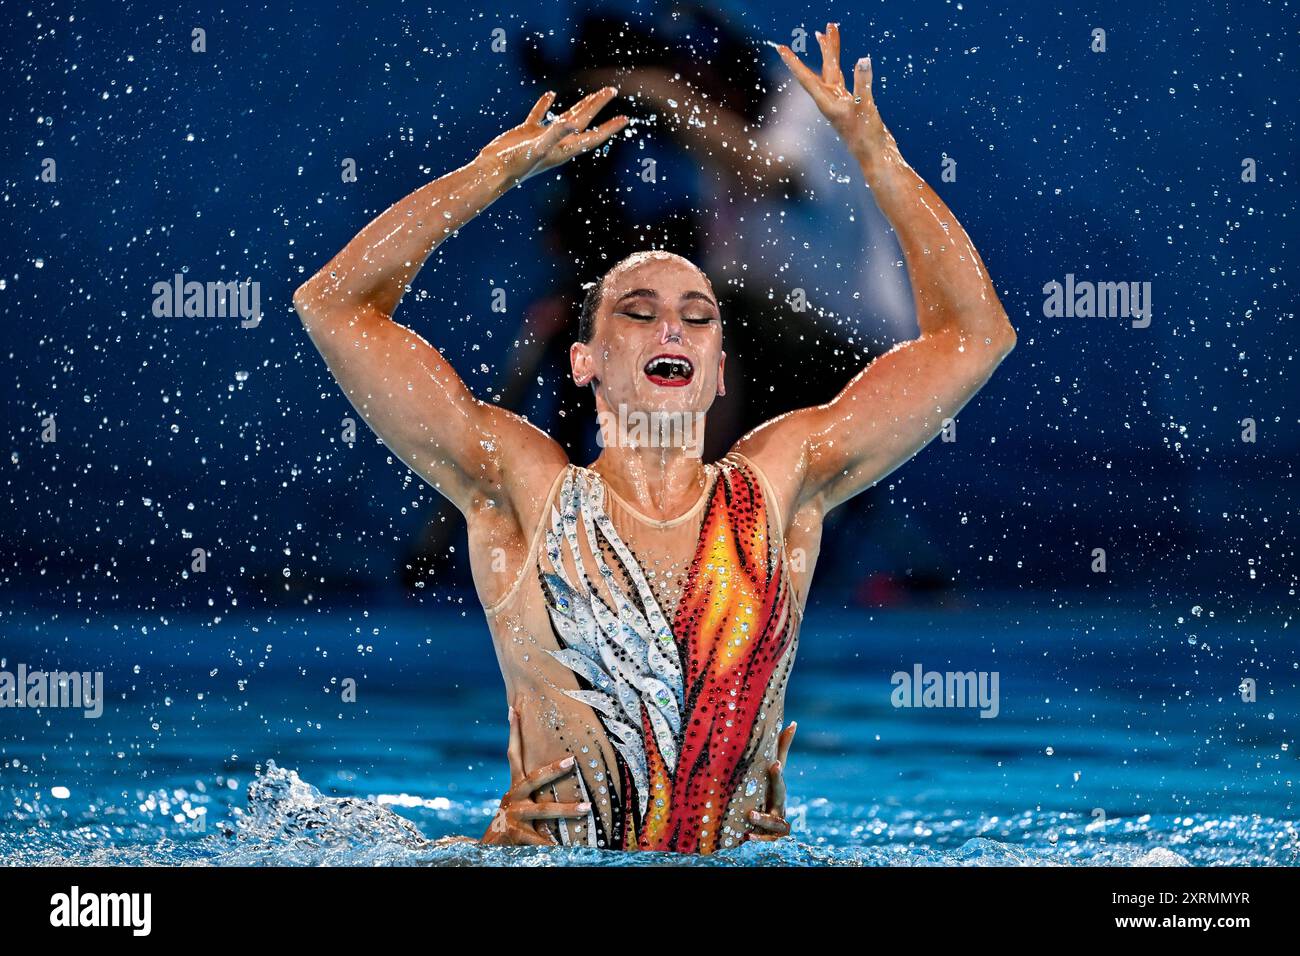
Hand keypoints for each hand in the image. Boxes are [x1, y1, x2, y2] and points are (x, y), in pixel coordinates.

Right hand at [476, 87, 628, 185]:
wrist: (493, 171)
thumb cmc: (516, 164)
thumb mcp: (539, 148)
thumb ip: (556, 134)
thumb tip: (573, 122)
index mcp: (565, 149)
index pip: (593, 136)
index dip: (610, 127)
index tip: (626, 119)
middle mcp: (557, 143)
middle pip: (584, 121)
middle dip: (598, 106)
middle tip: (612, 90)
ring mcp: (543, 137)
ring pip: (566, 117)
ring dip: (580, 105)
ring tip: (593, 94)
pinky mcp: (527, 132)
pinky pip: (540, 115)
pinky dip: (545, 104)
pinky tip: (550, 95)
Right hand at [481, 701, 591, 845]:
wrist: (488, 847)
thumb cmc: (512, 821)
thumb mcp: (521, 802)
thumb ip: (535, 789)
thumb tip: (560, 767)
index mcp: (514, 786)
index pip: (513, 754)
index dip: (513, 732)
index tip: (514, 709)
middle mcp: (512, 797)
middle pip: (532, 779)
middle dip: (552, 769)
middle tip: (572, 760)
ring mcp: (513, 816)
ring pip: (543, 810)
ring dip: (566, 810)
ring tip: (586, 808)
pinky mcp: (515, 835)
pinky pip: (538, 839)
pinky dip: (552, 843)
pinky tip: (565, 846)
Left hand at [746, 721, 797, 840]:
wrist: (769, 827)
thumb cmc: (770, 795)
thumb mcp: (772, 775)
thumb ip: (781, 751)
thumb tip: (793, 723)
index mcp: (778, 790)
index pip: (778, 778)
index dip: (777, 772)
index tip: (774, 763)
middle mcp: (781, 805)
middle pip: (781, 796)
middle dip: (777, 785)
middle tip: (771, 774)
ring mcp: (778, 823)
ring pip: (777, 822)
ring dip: (765, 819)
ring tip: (750, 816)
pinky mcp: (772, 839)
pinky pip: (767, 841)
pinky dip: (759, 841)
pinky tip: (747, 839)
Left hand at [771, 23, 892, 164]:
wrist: (877, 157)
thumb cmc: (867, 138)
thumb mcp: (865, 108)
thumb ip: (863, 83)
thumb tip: (863, 59)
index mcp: (827, 103)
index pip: (806, 78)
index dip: (793, 62)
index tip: (780, 48)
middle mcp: (832, 101)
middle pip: (824, 69)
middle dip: (824, 48)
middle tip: (822, 28)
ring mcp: (843, 103)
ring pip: (835, 72)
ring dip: (832, 53)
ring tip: (829, 33)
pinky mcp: (854, 106)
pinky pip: (847, 80)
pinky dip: (847, 68)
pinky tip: (849, 61)